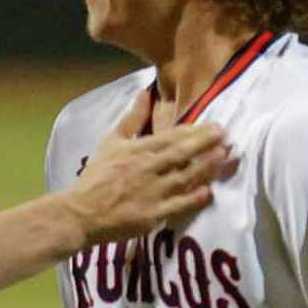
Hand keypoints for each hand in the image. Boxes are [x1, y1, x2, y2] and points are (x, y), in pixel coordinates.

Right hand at [61, 100, 236, 247]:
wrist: (80, 213)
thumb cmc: (95, 177)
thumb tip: (146, 92)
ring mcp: (152, 193)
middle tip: (227, 136)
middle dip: (207, 144)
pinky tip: (209, 191)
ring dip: (207, 167)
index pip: (172, 136)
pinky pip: (178, 205)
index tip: (216, 125)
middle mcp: (148, 169)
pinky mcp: (152, 215)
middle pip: (182, 153)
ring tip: (225, 157)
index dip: (196, 131)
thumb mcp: (110, 142)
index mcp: (138, 150)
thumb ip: (131, 119)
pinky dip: (194, 198)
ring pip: (185, 177)